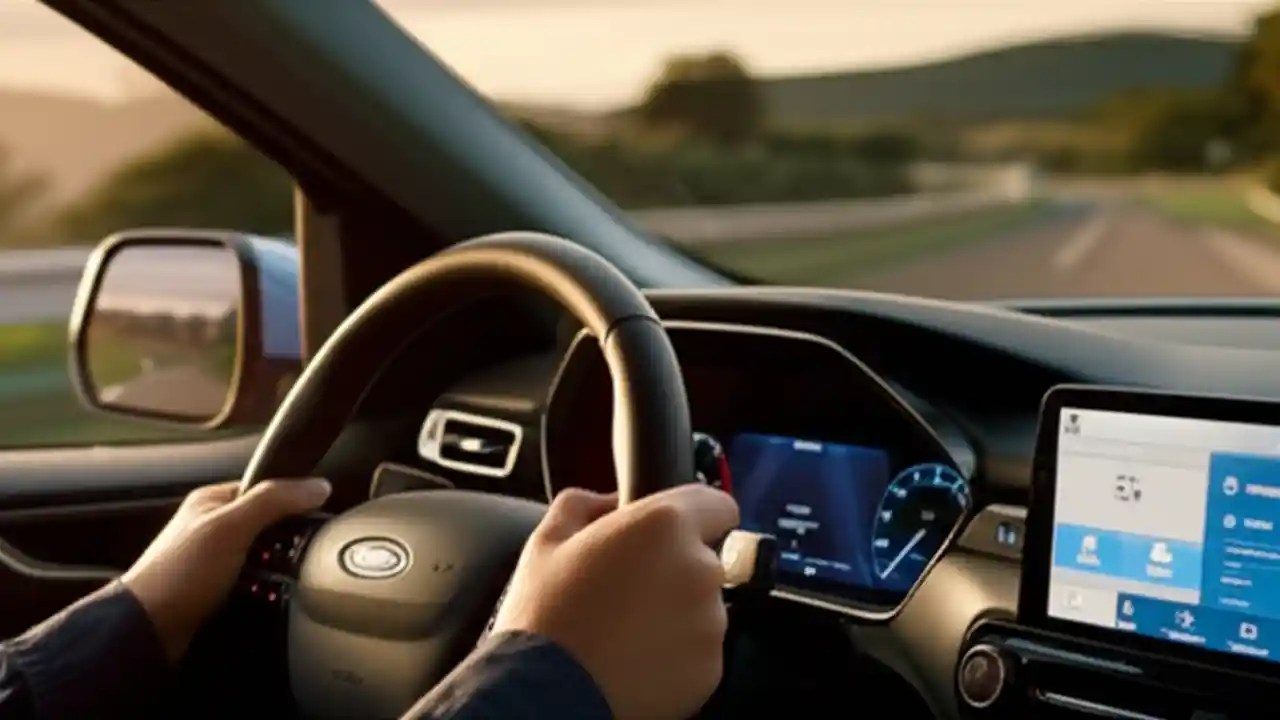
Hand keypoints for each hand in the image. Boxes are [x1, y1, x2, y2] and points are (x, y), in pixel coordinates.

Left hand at [121, 478, 330, 661]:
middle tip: (299, 554)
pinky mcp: (216, 591)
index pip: (265, 489)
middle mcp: (211, 528)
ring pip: (263, 558)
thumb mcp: (231, 527)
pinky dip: (265, 590)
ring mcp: (213, 561)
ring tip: (285, 580)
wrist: (147, 630)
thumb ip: (274, 501)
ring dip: (276, 571)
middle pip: (267, 526)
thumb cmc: (179, 573)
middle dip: (285, 542)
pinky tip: (271, 597)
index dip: (292, 502)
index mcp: (211, 501)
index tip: (315, 518)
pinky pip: (254, 585)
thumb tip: (318, 485)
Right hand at [492, 484, 738, 719]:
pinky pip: (700, 650)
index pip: (717, 505)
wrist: (545, 694)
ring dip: (676, 612)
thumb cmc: (544, 614)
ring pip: (702, 607)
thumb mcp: (548, 540)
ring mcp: (709, 623)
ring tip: (626, 630)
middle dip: (674, 569)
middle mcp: (698, 569)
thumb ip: (586, 504)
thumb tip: (612, 501)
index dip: (695, 517)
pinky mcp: (711, 669)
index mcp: (664, 526)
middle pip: (704, 559)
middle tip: (628, 590)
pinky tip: (636, 657)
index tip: (670, 535)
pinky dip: (677, 653)